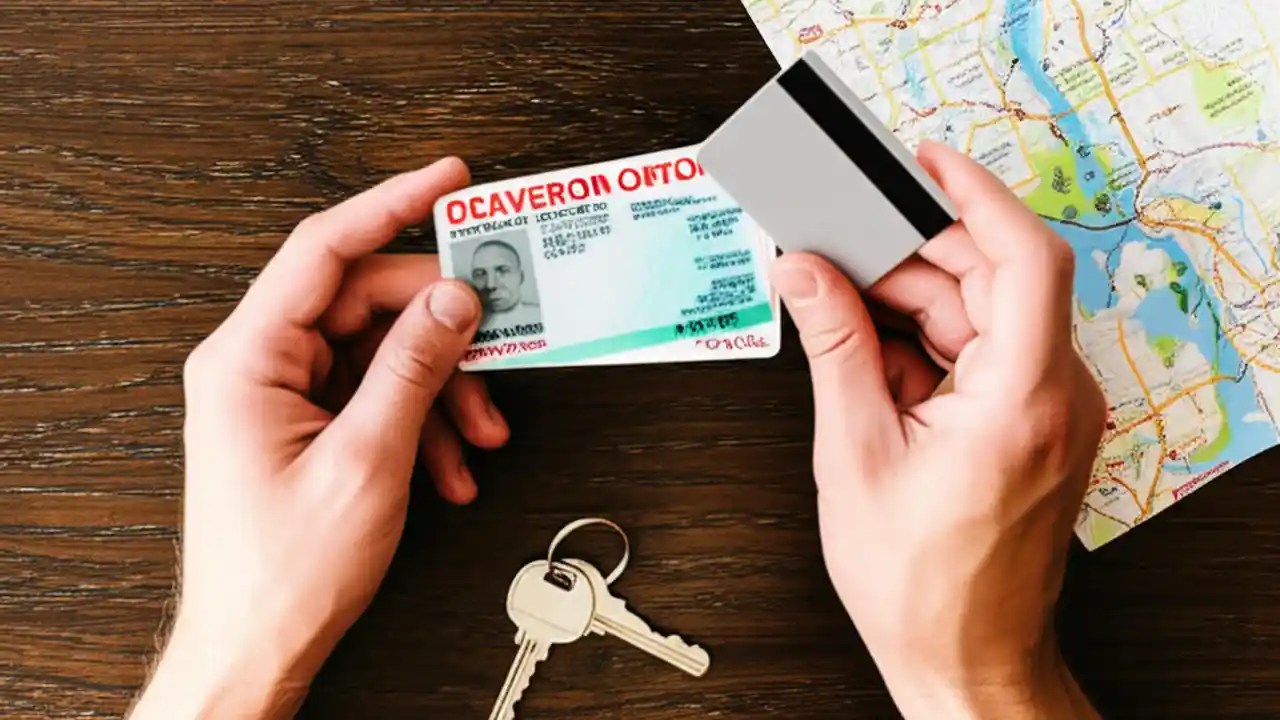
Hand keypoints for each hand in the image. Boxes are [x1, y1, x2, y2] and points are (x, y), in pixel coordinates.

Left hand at [131, 158, 508, 718]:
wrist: (256, 647)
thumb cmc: (282, 573)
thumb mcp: (367, 462)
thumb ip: (412, 369)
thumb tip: (452, 301)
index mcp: (248, 358)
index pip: (325, 249)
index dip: (392, 203)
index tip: (447, 180)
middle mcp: (260, 365)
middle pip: (368, 304)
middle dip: (442, 333)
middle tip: (498, 338)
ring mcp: (284, 395)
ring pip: (382, 353)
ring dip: (440, 389)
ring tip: (477, 434)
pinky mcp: (307, 423)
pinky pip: (377, 394)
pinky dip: (422, 423)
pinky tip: (449, 464)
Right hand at [772, 142, 1104, 717]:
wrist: (964, 657)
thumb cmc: (919, 584)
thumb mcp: (854, 453)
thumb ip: (833, 347)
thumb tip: (805, 273)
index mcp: (1021, 401)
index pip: (1023, 260)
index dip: (973, 196)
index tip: (923, 161)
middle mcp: (1052, 397)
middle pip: (991, 280)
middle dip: (909, 255)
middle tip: (833, 243)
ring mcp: (1045, 409)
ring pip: (981, 314)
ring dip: (909, 301)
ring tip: (835, 302)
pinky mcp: (1027, 422)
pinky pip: (980, 352)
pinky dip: (923, 341)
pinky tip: (866, 347)